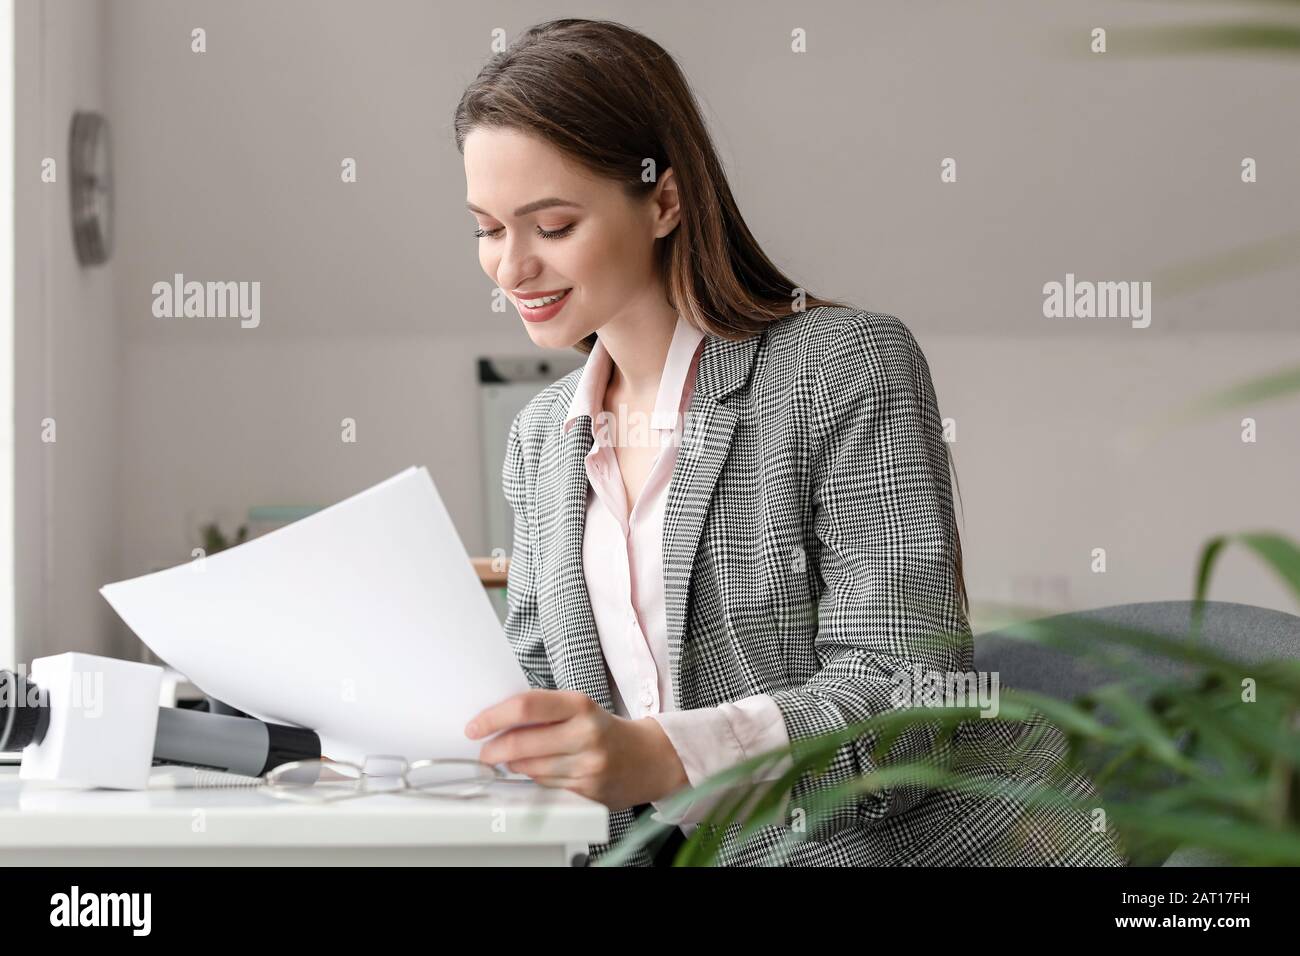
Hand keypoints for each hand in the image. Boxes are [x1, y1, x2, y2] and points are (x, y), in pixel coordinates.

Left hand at [464, 689, 688, 810]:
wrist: (648, 759)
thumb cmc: (606, 730)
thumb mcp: (579, 708)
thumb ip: (542, 711)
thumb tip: (496, 721)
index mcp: (581, 706)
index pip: (526, 707)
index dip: (493, 717)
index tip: (476, 726)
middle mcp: (586, 735)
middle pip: (521, 743)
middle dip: (493, 749)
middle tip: (484, 750)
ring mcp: (587, 766)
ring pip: (529, 768)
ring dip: (512, 765)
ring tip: (512, 759)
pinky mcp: (587, 792)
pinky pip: (544, 787)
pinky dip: (533, 780)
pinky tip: (537, 771)